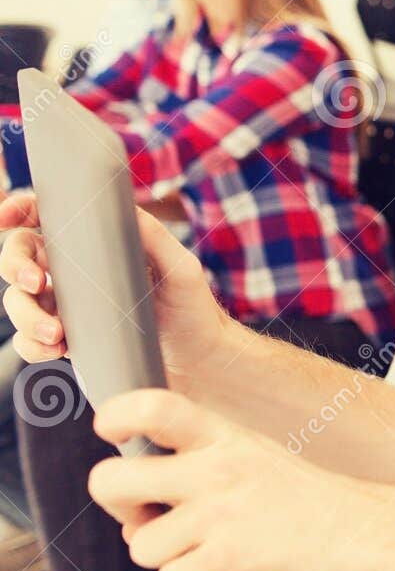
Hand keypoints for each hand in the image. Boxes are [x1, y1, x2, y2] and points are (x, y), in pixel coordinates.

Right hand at [0, 192, 235, 390]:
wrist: (198, 362)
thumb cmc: (193, 309)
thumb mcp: (181, 268)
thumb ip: (153, 236)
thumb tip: (125, 208)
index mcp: (97, 245)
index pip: (48, 218)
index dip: (20, 209)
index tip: (7, 215)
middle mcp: (75, 273)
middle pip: (19, 257)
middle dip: (14, 265)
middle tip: (34, 281)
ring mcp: (66, 307)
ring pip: (18, 301)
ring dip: (25, 315)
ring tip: (56, 332)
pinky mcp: (67, 340)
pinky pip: (30, 341)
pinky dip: (32, 346)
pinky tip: (55, 349)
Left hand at [88, 389, 385, 570]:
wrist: (374, 535)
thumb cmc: (313, 505)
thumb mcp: (257, 458)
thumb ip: (199, 466)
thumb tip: (133, 512)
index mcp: (225, 436)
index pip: (150, 407)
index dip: (114, 419)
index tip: (114, 438)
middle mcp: (216, 469)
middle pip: (107, 481)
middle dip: (118, 506)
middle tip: (148, 515)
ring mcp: (220, 516)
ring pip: (140, 546)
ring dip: (168, 558)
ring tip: (215, 550)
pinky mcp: (228, 562)